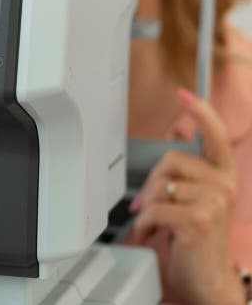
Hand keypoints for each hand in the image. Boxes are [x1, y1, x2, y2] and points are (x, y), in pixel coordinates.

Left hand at [131, 88, 243, 304]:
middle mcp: (225, 184)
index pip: (215, 135)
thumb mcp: (194, 199)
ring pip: (160, 184)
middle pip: (170, 159)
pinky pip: (156, 208)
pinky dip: (145, 223)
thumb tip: (165, 153)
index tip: (184, 93)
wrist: (206, 276)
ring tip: (151, 221)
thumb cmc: (195, 237)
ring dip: (147, 206)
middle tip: (148, 204)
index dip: (200, 112)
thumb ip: (184, 175)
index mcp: (224, 174)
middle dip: (151, 181)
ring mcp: (215, 202)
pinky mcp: (199, 220)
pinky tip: (150, 233)